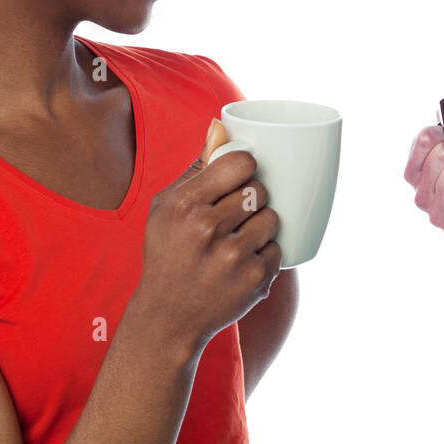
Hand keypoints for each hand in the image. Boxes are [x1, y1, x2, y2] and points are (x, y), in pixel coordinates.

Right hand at [137, 135, 281, 347]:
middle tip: (233, 216)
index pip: (241, 163)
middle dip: (251, 200)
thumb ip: (197, 168)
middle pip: (259, 190)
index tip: (240, 176)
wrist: (169, 317)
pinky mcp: (255, 280)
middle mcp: (208, 229)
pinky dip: (264, 254)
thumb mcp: (165, 208)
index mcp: (185, 205)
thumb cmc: (168, 253)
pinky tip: (240, 264)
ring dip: (260, 226)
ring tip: (236, 240)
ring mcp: (234, 257)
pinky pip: (278, 248)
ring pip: (272, 218)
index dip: (245, 167)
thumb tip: (221, 126)